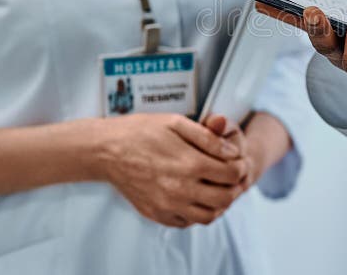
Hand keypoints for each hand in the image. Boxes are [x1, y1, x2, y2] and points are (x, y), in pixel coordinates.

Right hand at [96, 114, 249, 227]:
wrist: (107, 151)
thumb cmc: (141, 132)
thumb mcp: (177, 123)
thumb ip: (208, 137)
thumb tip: (231, 151)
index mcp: (190, 164)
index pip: (232, 174)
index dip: (239, 167)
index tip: (236, 161)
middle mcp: (180, 189)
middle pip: (225, 199)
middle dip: (233, 187)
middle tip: (229, 177)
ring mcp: (168, 205)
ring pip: (208, 216)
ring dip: (217, 204)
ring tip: (214, 188)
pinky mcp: (156, 214)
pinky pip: (186, 222)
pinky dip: (196, 213)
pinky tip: (193, 196)